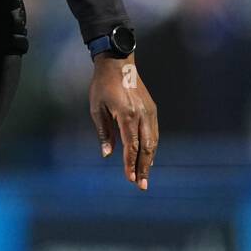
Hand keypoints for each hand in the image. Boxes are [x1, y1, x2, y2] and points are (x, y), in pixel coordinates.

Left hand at [89, 55, 157, 189]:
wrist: (118, 63)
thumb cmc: (102, 86)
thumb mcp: (96, 109)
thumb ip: (104, 133)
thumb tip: (108, 154)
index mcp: (127, 115)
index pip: (131, 146)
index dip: (130, 164)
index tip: (129, 179)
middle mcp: (142, 115)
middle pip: (146, 148)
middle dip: (144, 168)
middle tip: (141, 186)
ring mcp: (150, 112)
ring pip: (153, 141)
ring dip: (149, 160)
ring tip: (144, 176)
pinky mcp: (152, 109)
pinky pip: (154, 133)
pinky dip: (151, 148)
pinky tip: (148, 158)